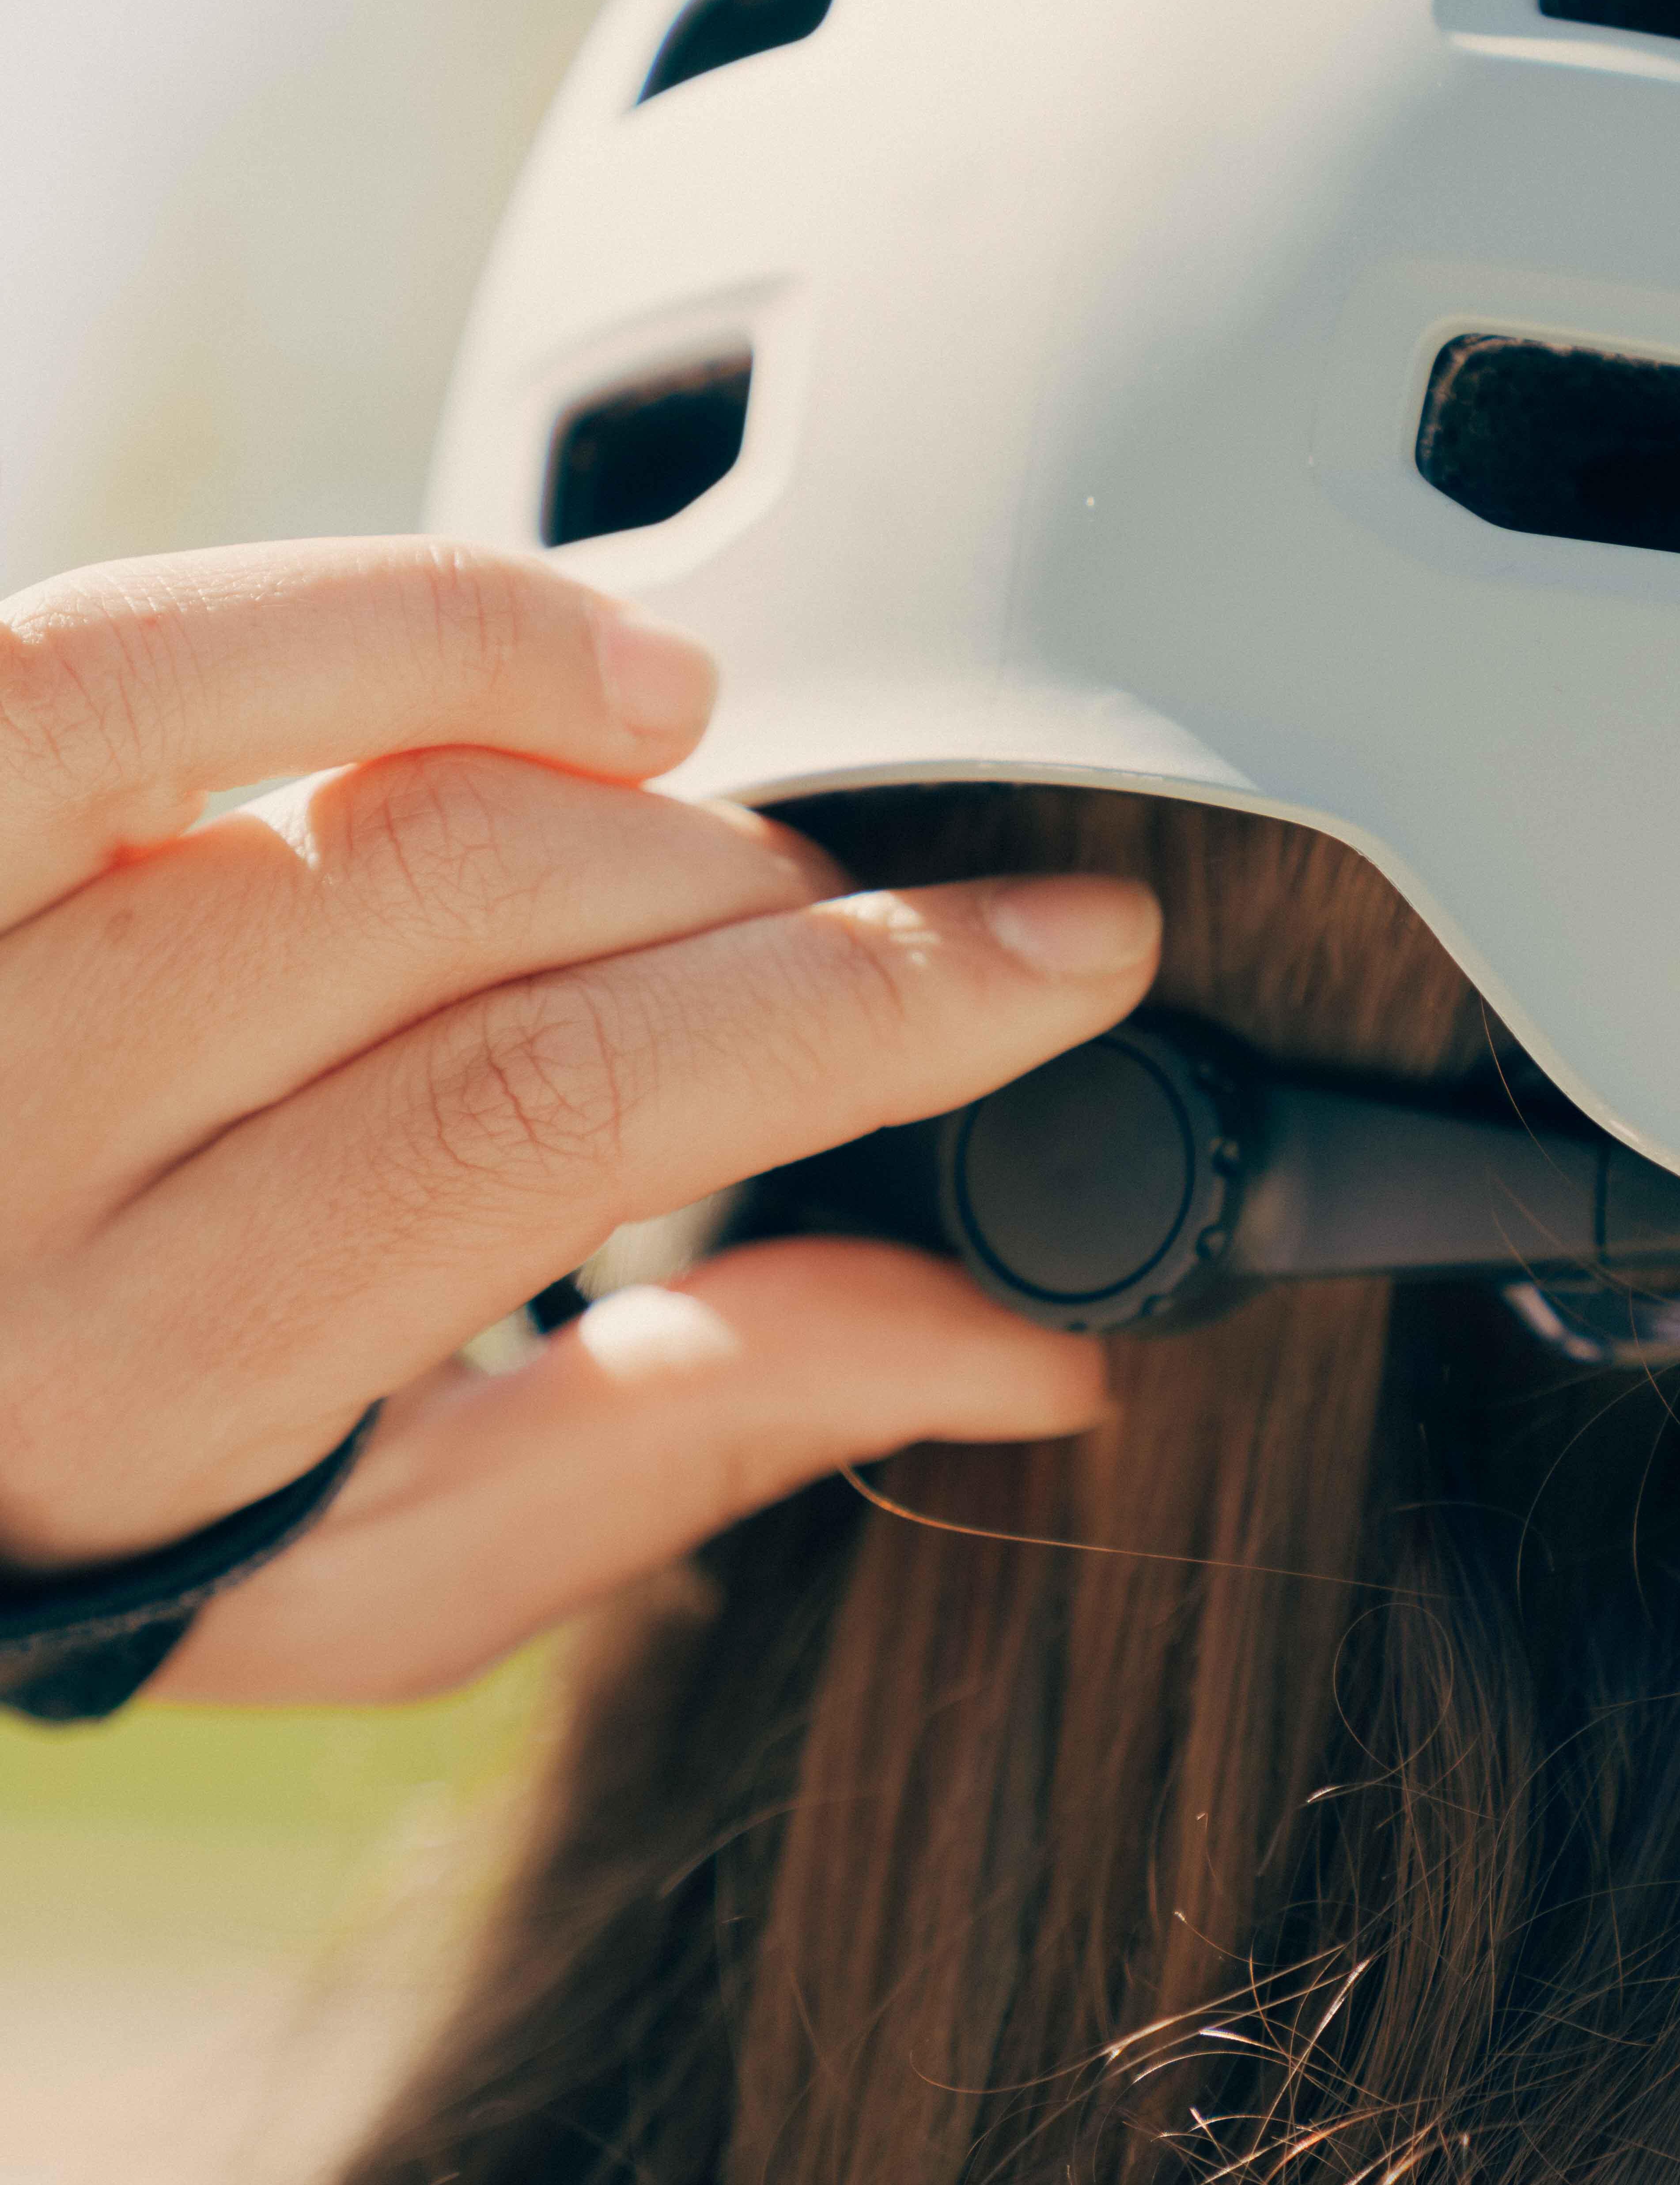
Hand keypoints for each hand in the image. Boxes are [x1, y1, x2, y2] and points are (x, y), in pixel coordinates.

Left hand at [0, 535, 1158, 1700]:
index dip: (854, 1007)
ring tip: (715, 783)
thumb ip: (674, 1442)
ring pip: (340, 765)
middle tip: (848, 936)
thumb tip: (1013, 1345)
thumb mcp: (382, 1567)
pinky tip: (580, 670)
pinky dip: (408, 616)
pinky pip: (141, 643)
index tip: (1068, 952)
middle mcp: (5, 1168)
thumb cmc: (110, 1521)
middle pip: (475, 912)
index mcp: (158, 1386)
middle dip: (751, 899)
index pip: (556, 1114)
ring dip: (609, 755)